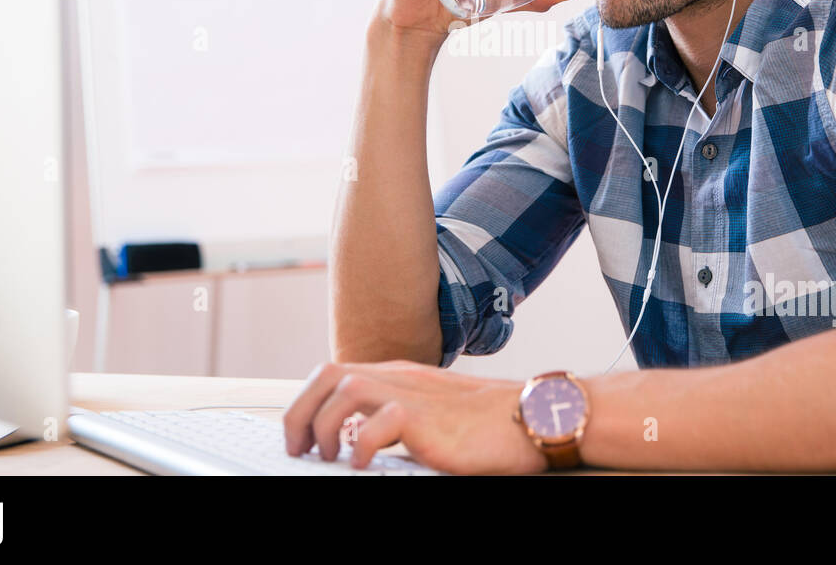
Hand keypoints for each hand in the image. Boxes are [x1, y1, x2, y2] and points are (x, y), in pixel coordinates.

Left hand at [282, 360, 547, 474]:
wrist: (538, 416)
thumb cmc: (495, 422)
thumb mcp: (436, 414)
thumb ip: (401, 419)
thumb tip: (366, 441)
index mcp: (400, 376)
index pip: (335, 372)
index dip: (307, 403)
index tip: (300, 437)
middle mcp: (400, 379)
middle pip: (327, 373)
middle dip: (300, 411)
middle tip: (298, 448)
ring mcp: (414, 394)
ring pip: (344, 387)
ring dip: (323, 424)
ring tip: (329, 456)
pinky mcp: (428, 419)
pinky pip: (379, 421)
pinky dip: (361, 443)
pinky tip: (364, 463)